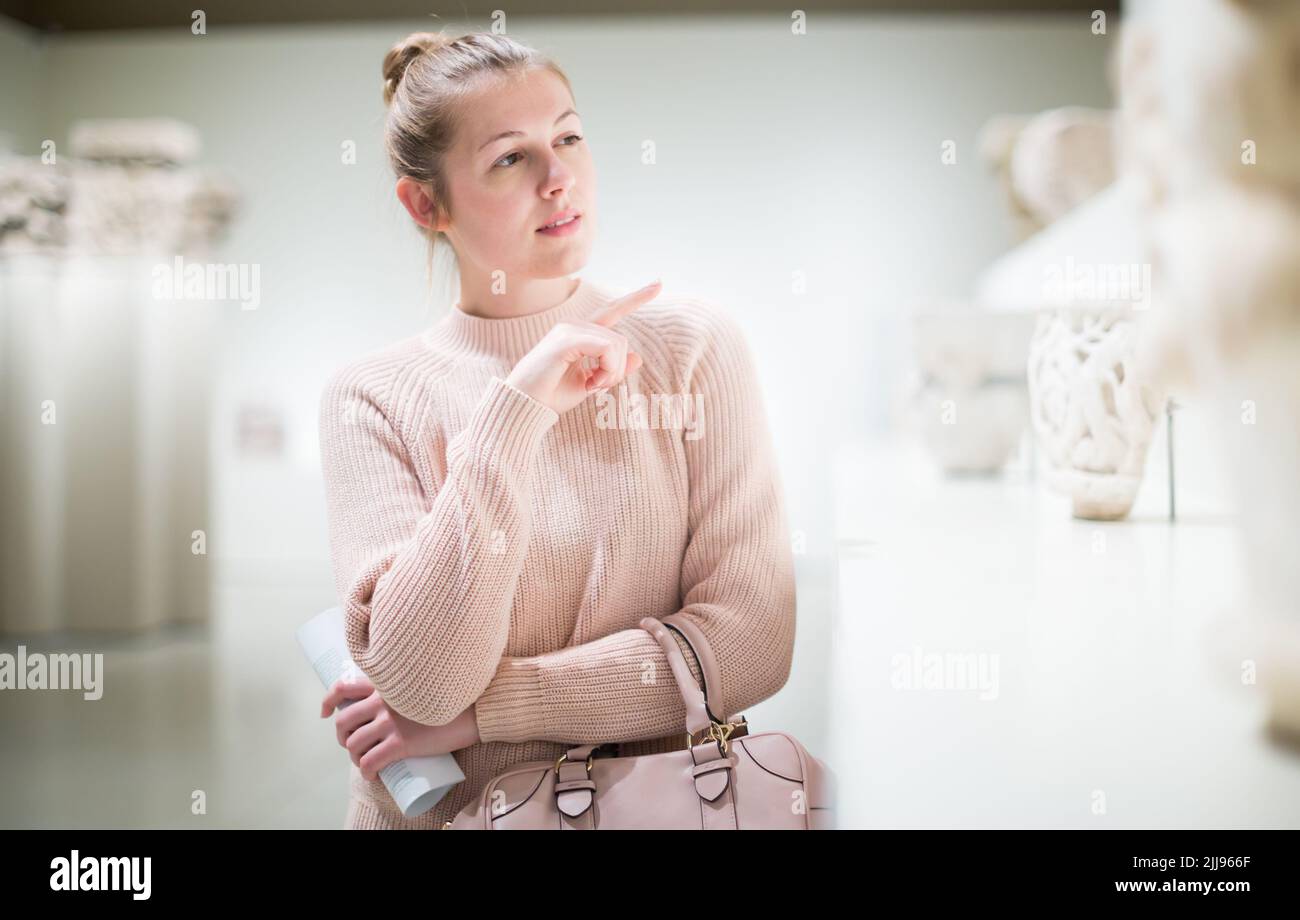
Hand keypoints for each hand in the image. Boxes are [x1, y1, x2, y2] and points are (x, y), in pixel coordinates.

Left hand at [319, 673, 479, 780]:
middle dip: (342, 736)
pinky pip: (369, 763)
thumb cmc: (455, 694)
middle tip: (352, 743)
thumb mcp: (423, 681)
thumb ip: (407, 685)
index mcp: (387, 681)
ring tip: (366, 761)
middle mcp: (382, 699)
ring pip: (353, 744)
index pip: (343, 686)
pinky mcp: (400, 743)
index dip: (328, 700)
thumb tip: (399, 699)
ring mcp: (390, 722)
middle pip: (343, 721)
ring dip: (355, 756)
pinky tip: (374, 776)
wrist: (476, 706)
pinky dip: (366, 773)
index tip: (325, 712)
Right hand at [504, 279, 660, 415]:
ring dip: (611, 373)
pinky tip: (592, 383)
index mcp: (578, 333)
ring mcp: (568, 330)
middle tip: (596, 387)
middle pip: (619, 340)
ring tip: (591, 386)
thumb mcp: (591, 383)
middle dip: (616, 370)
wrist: (525, 406)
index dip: (635, 298)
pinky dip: (607, 370)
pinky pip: (606, 349)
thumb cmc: (551, 396)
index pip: (612, 311)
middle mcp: (573, 326)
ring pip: (616, 344)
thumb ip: (613, 369)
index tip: (658, 283)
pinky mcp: (566, 340)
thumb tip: (637, 357)